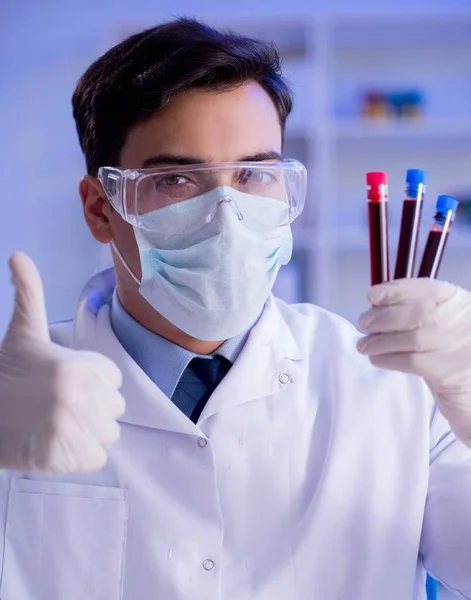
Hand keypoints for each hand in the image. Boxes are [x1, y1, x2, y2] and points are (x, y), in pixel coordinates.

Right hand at [0, 252, 124, 471]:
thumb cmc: (5, 371)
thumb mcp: (22, 331)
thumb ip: (28, 294)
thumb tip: (19, 255)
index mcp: (78, 366)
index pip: (114, 381)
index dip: (93, 384)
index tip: (67, 384)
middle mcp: (79, 397)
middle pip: (114, 409)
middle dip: (92, 410)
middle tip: (59, 406)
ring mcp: (72, 429)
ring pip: (107, 435)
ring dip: (88, 433)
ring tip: (57, 424)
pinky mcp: (63, 458)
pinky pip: (96, 459)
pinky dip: (79, 455)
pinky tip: (56, 443)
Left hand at [357, 278, 470, 446]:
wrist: (469, 381)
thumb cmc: (448, 344)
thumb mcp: (438, 318)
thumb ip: (412, 307)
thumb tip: (376, 304)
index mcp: (456, 301)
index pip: (426, 288)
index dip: (395, 290)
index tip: (372, 295)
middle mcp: (460, 321)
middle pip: (418, 314)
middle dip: (383, 317)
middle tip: (364, 324)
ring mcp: (455, 346)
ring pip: (413, 340)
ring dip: (381, 341)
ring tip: (364, 345)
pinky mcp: (447, 372)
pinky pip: (412, 362)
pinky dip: (388, 359)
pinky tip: (377, 359)